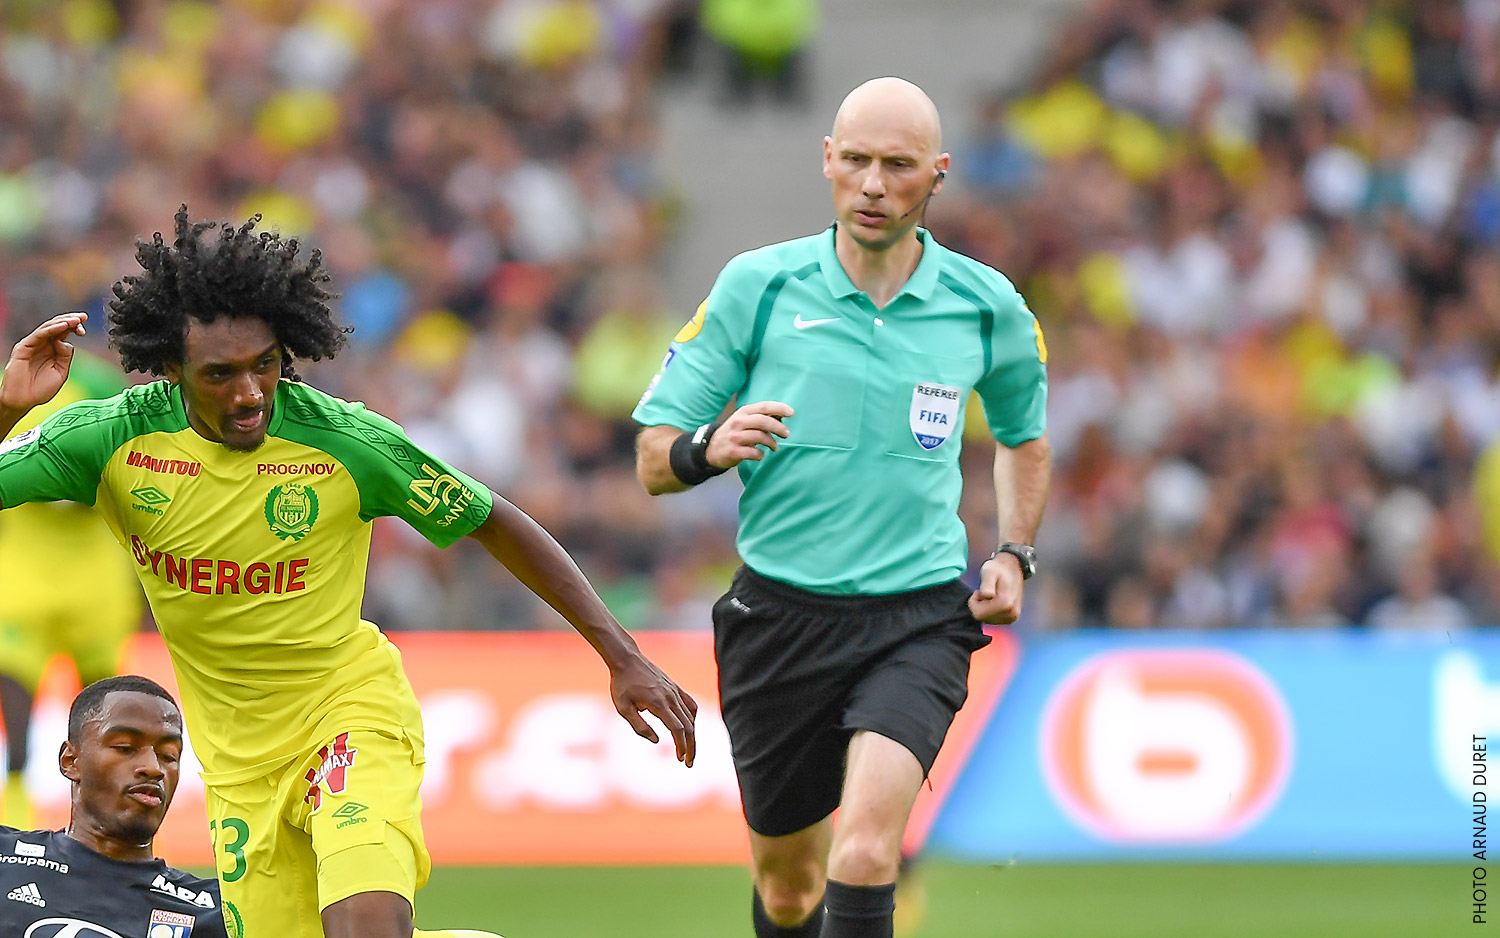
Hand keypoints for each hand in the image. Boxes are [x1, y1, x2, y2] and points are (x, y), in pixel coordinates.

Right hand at [0, 312, 86, 416]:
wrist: (23, 400)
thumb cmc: (41, 389)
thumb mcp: (61, 372)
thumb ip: (65, 356)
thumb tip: (67, 342)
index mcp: (52, 349)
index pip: (64, 332)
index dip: (75, 327)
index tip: (84, 329)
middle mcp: (43, 344)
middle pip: (57, 326)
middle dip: (71, 320)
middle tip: (84, 317)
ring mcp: (33, 345)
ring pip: (48, 328)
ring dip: (63, 322)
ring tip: (75, 320)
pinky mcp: (24, 347)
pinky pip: (39, 335)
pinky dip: (51, 329)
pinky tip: (62, 326)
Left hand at [609, 652, 698, 766]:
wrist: (627, 660)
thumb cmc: (622, 684)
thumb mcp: (623, 708)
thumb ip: (639, 726)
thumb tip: (656, 741)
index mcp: (659, 703)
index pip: (677, 729)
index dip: (682, 746)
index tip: (681, 759)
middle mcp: (671, 697)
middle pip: (688, 726)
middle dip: (691, 746)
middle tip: (689, 763)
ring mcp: (675, 691)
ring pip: (691, 717)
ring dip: (692, 735)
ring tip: (689, 750)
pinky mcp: (675, 687)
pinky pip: (689, 705)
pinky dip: (692, 718)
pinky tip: (689, 727)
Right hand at [705, 400, 793, 467]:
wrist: (711, 449)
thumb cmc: (733, 433)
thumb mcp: (743, 421)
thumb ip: (759, 417)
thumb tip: (782, 416)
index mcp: (742, 412)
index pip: (763, 407)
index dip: (779, 408)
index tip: (792, 413)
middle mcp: (738, 422)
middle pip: (763, 421)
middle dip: (778, 428)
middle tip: (786, 434)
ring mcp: (735, 437)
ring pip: (760, 437)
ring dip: (772, 443)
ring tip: (775, 447)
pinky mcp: (733, 451)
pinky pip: (753, 452)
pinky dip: (760, 454)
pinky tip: (761, 455)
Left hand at [969, 552, 1024, 623]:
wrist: (1012, 568)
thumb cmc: (998, 569)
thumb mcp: (989, 571)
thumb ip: (987, 584)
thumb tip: (987, 596)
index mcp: (1006, 604)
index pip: (978, 614)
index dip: (974, 602)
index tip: (979, 590)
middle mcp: (1011, 614)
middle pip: (983, 618)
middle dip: (979, 605)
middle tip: (985, 591)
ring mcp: (1012, 617)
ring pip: (987, 619)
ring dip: (984, 608)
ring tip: (991, 594)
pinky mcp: (1011, 619)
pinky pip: (993, 620)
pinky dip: (990, 611)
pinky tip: (994, 600)